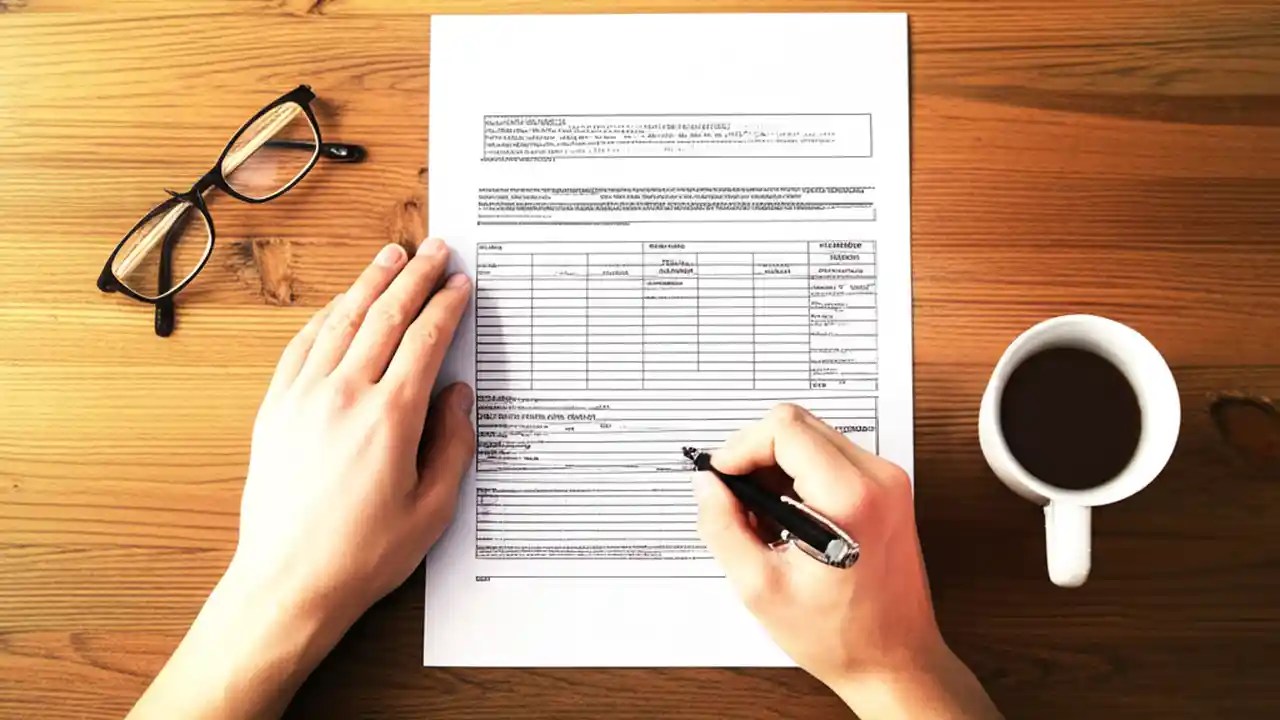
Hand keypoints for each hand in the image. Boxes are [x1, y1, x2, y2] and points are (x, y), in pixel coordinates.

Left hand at [232, 238, 473, 629]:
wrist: (288, 582)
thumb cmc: (361, 555)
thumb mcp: (432, 509)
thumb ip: (452, 445)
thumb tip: (457, 397)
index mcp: (390, 418)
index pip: (425, 340)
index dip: (447, 306)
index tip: (461, 284)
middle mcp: (344, 396)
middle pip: (385, 316)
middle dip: (415, 277)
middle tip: (436, 250)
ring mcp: (303, 399)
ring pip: (341, 320)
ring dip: (369, 283)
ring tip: (390, 256)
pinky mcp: (276, 410)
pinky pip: (301, 347)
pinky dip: (324, 317)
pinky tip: (339, 305)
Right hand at [694, 404, 1000, 719]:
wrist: (895, 660)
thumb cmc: (841, 636)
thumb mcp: (760, 587)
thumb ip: (723, 527)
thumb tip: (708, 486)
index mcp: (851, 497)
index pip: (784, 428)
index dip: (741, 448)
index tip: (723, 479)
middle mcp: (878, 479)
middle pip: (796, 424)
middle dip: (755, 456)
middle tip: (738, 502)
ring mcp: (888, 481)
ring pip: (811, 437)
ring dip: (776, 468)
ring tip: (764, 520)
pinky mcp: (887, 490)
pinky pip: (830, 457)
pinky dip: (798, 478)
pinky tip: (788, 521)